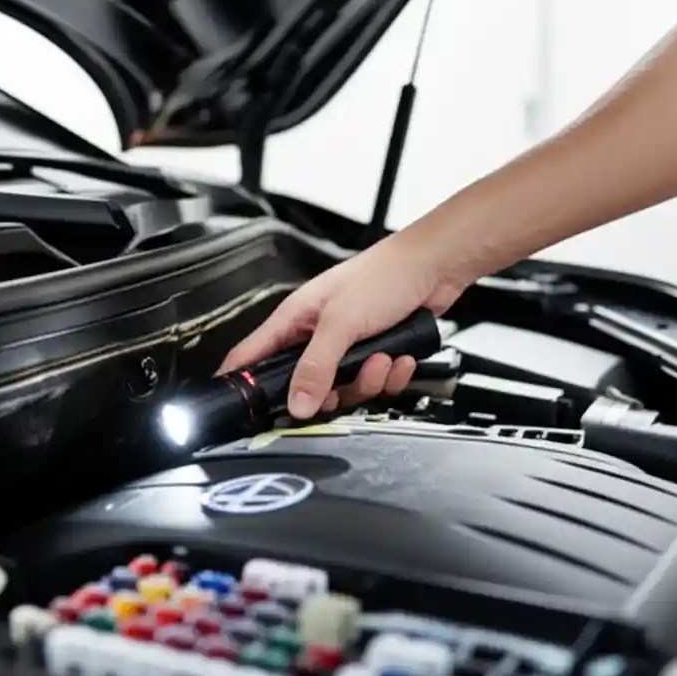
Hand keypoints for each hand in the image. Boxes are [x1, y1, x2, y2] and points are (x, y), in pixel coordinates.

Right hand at [217, 232, 465, 418]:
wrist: (435, 267)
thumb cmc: (384, 275)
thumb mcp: (341, 324)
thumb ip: (316, 367)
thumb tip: (296, 403)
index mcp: (295, 320)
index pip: (252, 355)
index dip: (242, 382)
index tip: (244, 408)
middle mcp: (316, 335)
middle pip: (304, 386)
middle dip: (330, 391)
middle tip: (342, 384)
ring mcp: (345, 346)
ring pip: (343, 389)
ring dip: (367, 380)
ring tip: (381, 359)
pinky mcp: (373, 353)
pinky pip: (373, 383)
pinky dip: (389, 375)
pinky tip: (399, 358)